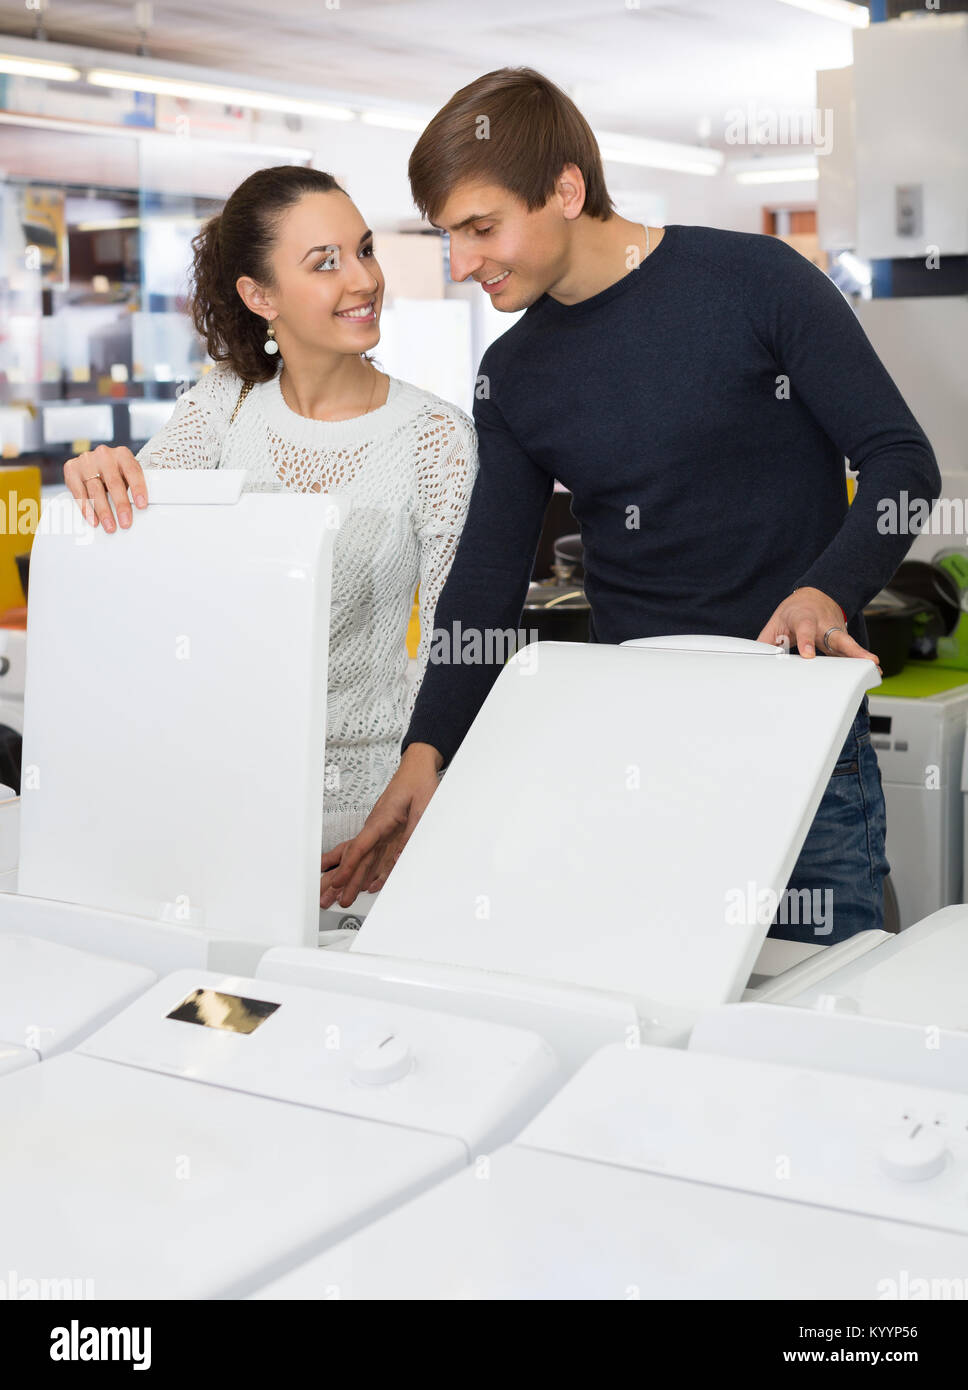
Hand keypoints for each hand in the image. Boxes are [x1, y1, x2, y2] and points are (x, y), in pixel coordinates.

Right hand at [64, 445, 147, 531]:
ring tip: (110, 526)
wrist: (93, 461)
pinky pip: (79, 492)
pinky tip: (93, 519)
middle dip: (121, 505)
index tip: (141, 505)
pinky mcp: (72, 469)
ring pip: (96, 490)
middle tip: (125, 522)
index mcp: (122, 454)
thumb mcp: (126, 474)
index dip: (138, 488)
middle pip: (114, 483)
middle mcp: (104, 455)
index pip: (132, 471)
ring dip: (103, 511)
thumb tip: (138, 509)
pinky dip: (87, 508)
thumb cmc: (115, 471)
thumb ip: (132, 486)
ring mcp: (86, 461)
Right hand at [320, 743, 443, 908]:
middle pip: (358, 858)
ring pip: (365, 860)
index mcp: (381, 820)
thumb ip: (411, 833)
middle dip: (344, 880)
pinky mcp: (388, 833)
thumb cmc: (419, 782)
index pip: (360, 848)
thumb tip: (401, 857)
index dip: (348, 867)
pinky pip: (378, 856)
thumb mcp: (423, 806)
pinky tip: (369, 885)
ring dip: (354, 880)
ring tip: (344, 897)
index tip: (339, 883)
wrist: (418, 768)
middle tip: (332, 898)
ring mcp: (381, 831)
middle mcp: (377, 827)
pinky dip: (373, 873)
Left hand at [757, 587, 881, 672]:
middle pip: (836, 637)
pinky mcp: (843, 640)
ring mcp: (836, 632)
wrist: (817, 596)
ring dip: (861, 655)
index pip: (805, 630)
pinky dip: (862, 659)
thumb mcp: (776, 622)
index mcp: (804, 618)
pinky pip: (852, 651)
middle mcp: (824, 625)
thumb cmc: (794, 612)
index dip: (807, 642)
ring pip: (849, 644)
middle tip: (858, 659)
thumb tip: (756, 659)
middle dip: (848, 648)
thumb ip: (766, 641)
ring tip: (874, 666)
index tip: (808, 655)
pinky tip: (875, 670)